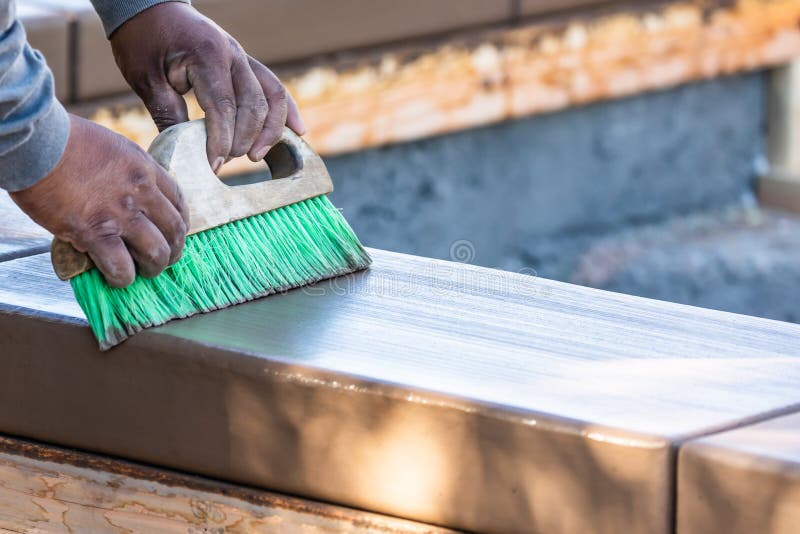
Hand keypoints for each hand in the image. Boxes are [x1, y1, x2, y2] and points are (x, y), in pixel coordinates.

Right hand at [10, 115, 188, 286]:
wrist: (37, 143)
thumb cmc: (64, 141)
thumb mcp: (112, 148)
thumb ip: (126, 173)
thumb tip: (127, 196)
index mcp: (145, 168)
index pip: (178, 200)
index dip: (182, 220)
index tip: (176, 232)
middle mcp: (141, 192)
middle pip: (175, 230)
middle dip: (174, 249)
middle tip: (164, 259)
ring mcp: (120, 214)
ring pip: (156, 253)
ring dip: (153, 268)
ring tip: (142, 273)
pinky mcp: (94, 233)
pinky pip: (121, 266)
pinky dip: (122, 278)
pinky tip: (116, 279)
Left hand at [110, 2, 305, 172]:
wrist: (150, 7)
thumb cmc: (144, 40)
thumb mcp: (145, 78)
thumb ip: (168, 113)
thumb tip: (184, 153)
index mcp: (207, 56)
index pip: (224, 107)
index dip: (221, 140)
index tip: (213, 164)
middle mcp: (233, 54)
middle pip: (254, 105)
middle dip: (243, 139)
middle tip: (223, 161)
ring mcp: (243, 58)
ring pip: (273, 97)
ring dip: (270, 130)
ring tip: (256, 156)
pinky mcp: (246, 65)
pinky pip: (274, 87)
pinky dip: (287, 111)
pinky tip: (298, 131)